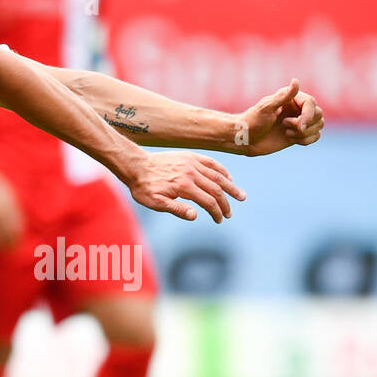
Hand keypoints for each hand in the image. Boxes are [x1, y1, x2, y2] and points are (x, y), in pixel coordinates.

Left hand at [125, 151, 245, 222]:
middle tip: (229, 214)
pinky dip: (222, 170)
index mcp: (183, 186)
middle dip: (225, 203)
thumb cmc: (144, 187)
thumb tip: (196, 216)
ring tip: (241, 196)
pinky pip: (210, 163)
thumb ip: (176, 209)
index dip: (217, 212)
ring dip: (230, 187)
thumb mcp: (155, 203)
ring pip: (217, 175)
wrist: (135, 165)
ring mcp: (191, 163)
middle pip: (216, 189)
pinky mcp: (190, 156)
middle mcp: (190, 173)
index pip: (208, 202)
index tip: (219, 220)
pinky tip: (228, 178)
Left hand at [237, 79, 324, 155]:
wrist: (246, 139)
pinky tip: (290, 138)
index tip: (300, 126)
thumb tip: (296, 81)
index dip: (308, 115)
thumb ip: (283, 96)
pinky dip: (306, 140)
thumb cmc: (253, 121)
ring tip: (286, 132)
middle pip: (318, 114)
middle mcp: (297, 108)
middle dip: (306, 124)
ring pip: (319, 125)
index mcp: (290, 98)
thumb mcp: (266, 108)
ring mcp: (299, 121)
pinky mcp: (300, 134)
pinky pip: (316, 136)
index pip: (311, 103)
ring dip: (305, 133)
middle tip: (285, 126)